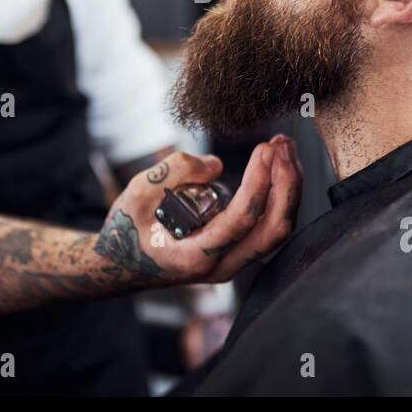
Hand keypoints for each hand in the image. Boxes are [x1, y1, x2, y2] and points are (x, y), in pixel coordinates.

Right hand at [93, 135, 302, 287]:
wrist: (122, 261)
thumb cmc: (128, 228)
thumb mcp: (138, 192)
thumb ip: (175, 172)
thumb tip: (216, 166)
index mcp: (193, 257)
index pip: (241, 222)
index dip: (258, 183)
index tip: (263, 149)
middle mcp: (220, 266)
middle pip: (273, 229)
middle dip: (286, 183)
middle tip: (281, 145)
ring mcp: (233, 261)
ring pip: (278, 229)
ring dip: (288, 186)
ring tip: (283, 148)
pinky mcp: (237, 250)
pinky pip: (269, 226)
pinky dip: (279, 194)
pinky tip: (277, 166)